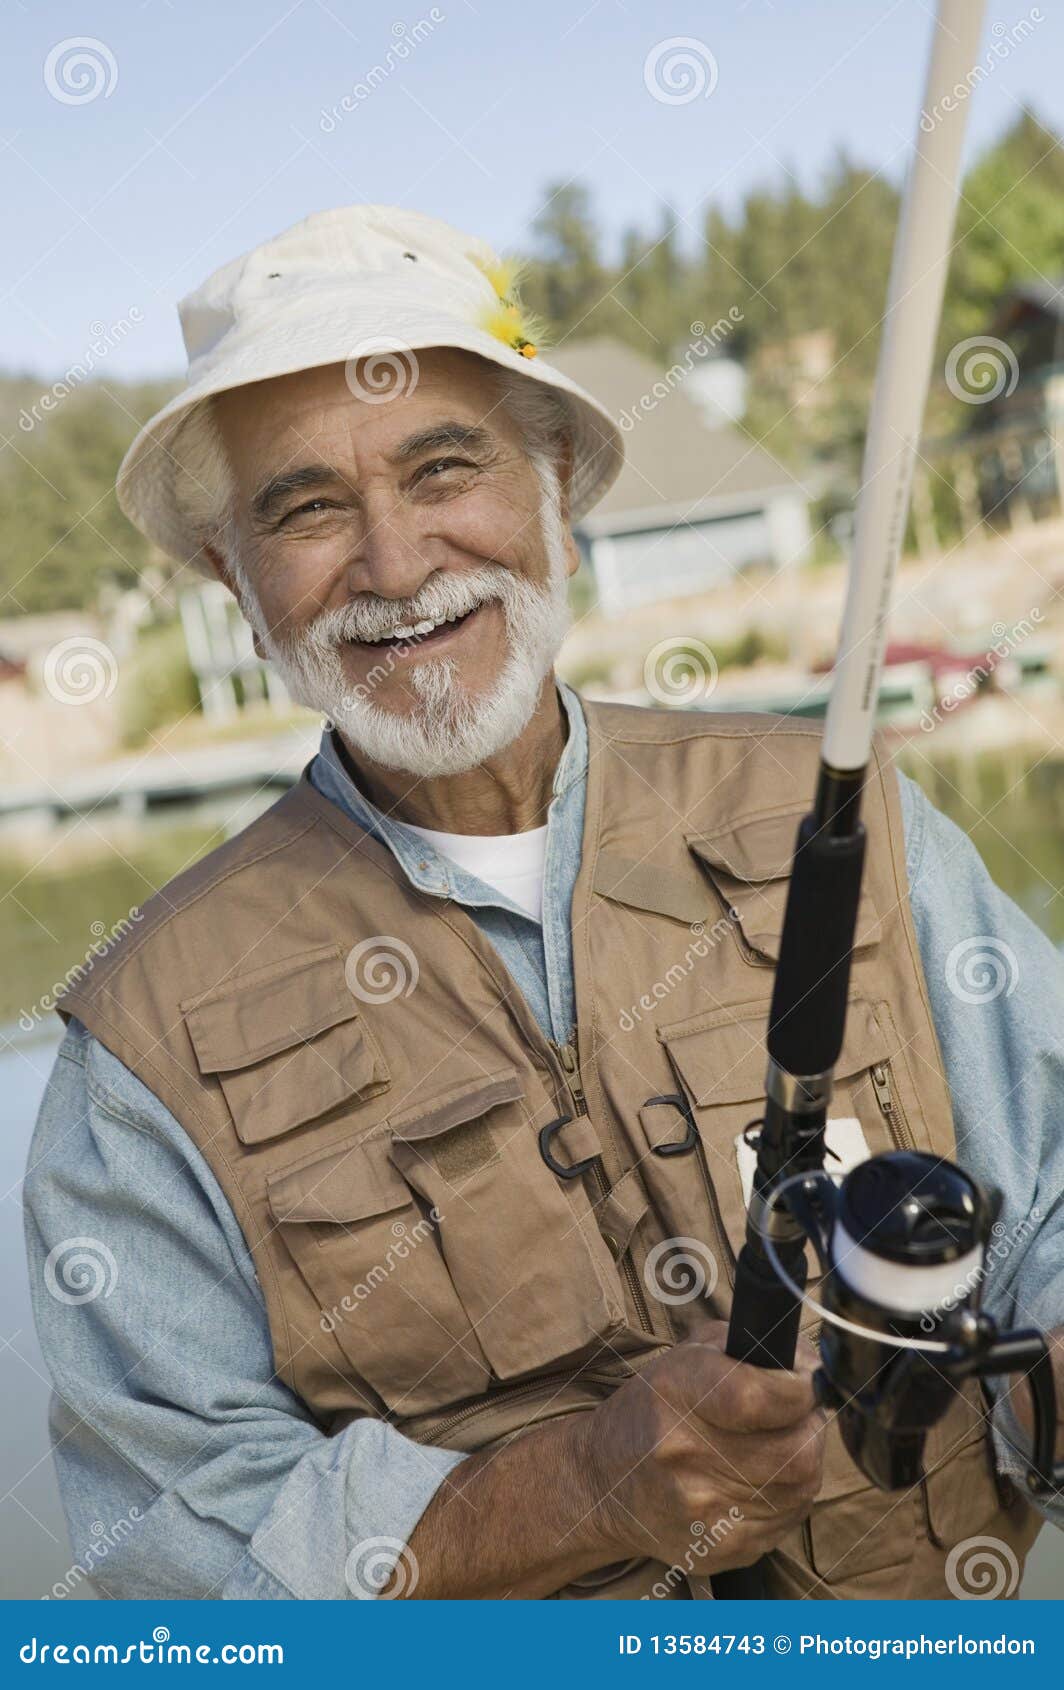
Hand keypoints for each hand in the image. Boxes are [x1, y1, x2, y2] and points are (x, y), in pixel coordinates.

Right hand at [578, 1320, 825, 1571]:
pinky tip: (762, 1479)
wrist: (603, 1483)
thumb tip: (811, 1364)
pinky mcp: (720, 1549)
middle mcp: (686, 1456)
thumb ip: (748, 1348)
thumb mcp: (686, 1356)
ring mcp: (704, 1510)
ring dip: (803, 1462)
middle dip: (810, 1427)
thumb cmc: (652, 1409)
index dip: (800, 1389)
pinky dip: (788, 1497)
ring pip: (801, 1489)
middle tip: (798, 1415)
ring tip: (778, 1444)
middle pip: (796, 1452)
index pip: (759, 1398)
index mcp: (676, 1395)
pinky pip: (788, 1521)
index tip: (804, 1381)